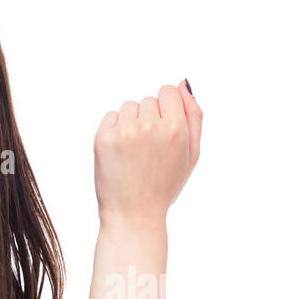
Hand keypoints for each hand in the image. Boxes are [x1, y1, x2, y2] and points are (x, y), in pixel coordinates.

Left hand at [94, 79, 201, 226]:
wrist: (134, 215)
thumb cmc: (165, 185)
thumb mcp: (192, 154)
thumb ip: (194, 117)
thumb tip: (183, 84)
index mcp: (176, 129)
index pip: (168, 91)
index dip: (166, 110)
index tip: (163, 131)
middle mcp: (151, 126)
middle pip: (148, 100)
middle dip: (149, 118)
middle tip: (149, 151)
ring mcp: (125, 131)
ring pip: (129, 107)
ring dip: (131, 123)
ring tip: (134, 153)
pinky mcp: (103, 138)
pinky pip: (111, 116)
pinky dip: (115, 130)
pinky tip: (121, 153)